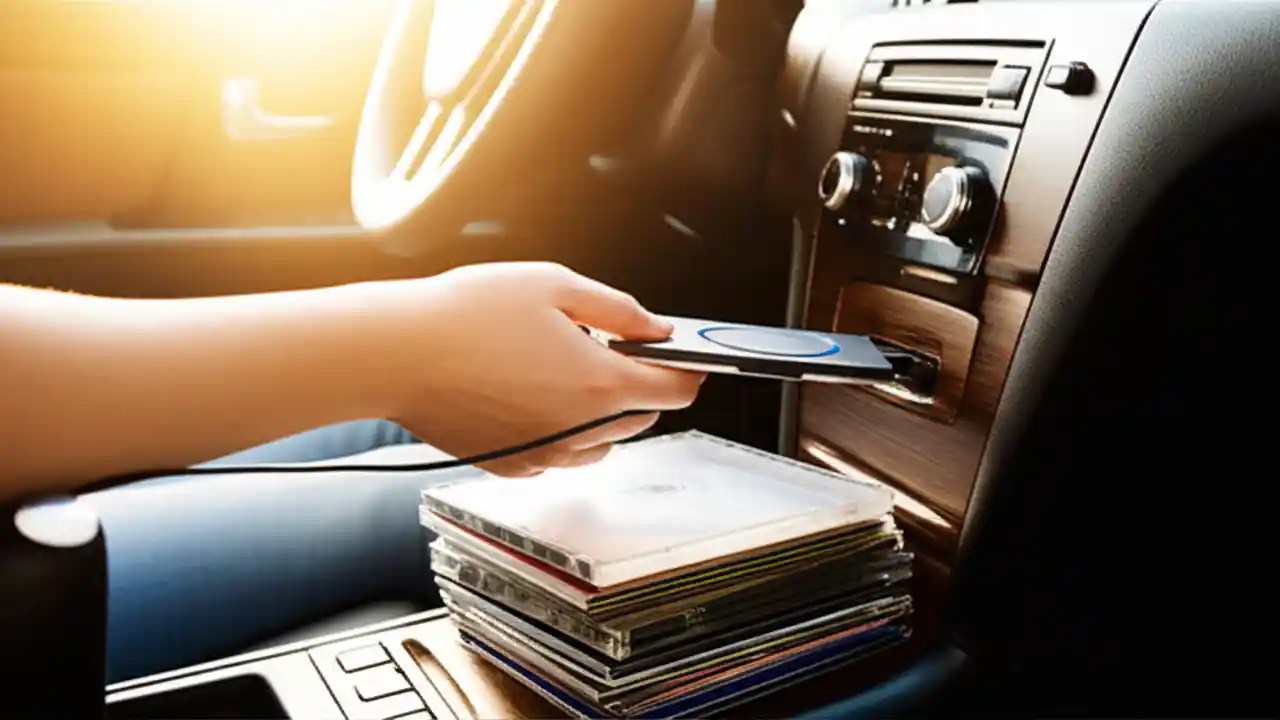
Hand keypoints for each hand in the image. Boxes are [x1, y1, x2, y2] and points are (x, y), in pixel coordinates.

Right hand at [384, 262, 704, 475]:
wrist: (396, 354)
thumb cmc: (466, 314)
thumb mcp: (556, 285)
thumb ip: (619, 310)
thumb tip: (656, 329)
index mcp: (600, 384)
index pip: (676, 391)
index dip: (688, 372)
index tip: (686, 360)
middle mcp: (580, 430)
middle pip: (642, 418)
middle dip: (638, 385)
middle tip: (605, 346)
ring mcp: (547, 456)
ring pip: (603, 442)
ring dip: (600, 412)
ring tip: (558, 368)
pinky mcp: (514, 467)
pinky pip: (560, 454)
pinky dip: (560, 429)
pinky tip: (527, 392)